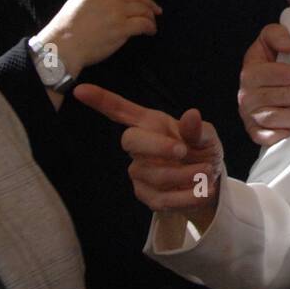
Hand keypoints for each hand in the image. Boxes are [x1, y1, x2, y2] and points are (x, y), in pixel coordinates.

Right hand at [36, 0, 161, 75]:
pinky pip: (144, 24)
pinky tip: (150, 32)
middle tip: (156, 11)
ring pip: (144, 10)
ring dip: (151, 17)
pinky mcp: (121, 28)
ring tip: (152, 24)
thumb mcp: (80, 0)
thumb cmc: (68, 27)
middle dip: (150, 5)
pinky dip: (150, 27)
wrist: (62, 44)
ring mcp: (117, 11)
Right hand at [73, 83, 223, 228]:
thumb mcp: (208, 137)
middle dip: (158, 146)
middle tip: (184, 151)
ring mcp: (139, 172)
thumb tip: (191, 115)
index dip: (101, 100)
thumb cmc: (203, 152)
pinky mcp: (145, 195)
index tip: (79, 89)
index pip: (120, 110)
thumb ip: (198, 129)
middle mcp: (140, 146)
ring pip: (153, 174)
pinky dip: (187, 196)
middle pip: (130, 140)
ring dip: (185, 175)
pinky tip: (203, 191)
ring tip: (207, 172)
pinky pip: (161, 199)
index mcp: (152, 124)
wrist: (210, 184)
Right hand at [238, 22, 289, 146]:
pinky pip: (263, 136)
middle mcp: (247, 94)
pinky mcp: (251, 130)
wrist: (252, 84)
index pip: (282, 74)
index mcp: (251, 71)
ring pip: (277, 117)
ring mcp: (248, 114)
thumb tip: (289, 46)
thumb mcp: (266, 41)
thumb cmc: (267, 62)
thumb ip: (275, 34)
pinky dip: (277, 136)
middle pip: (284, 96)